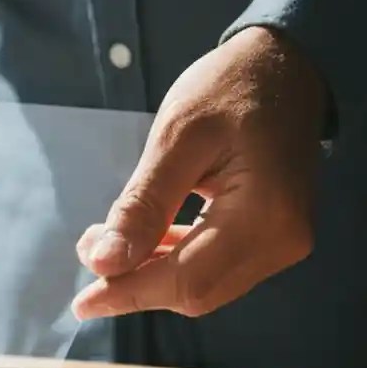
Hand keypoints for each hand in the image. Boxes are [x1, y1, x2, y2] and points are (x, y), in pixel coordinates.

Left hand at [72, 26, 326, 319]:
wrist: (284, 66)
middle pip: (196, 293)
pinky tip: (146, 241)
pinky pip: (217, 266)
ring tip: (106, 242)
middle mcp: (283, 241)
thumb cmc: (230, 88)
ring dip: (151, 273)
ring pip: (204, 285)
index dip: (128, 295)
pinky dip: (175, 261)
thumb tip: (102, 263)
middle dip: (135, 284)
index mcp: (264, 216)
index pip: (185, 282)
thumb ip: (142, 206)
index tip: (81, 302)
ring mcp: (283, 241)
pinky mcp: (274, 234)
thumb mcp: (176, 138)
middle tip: (88, 252)